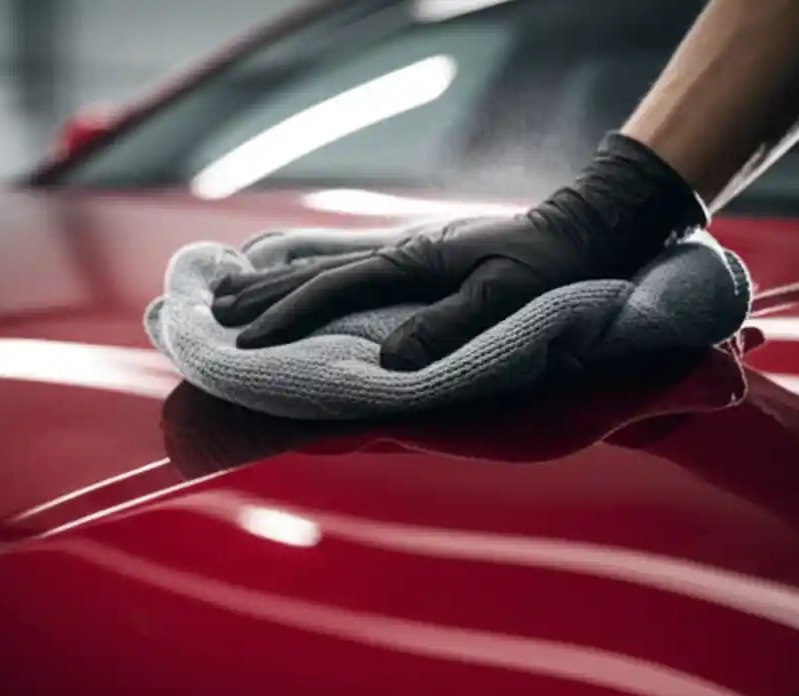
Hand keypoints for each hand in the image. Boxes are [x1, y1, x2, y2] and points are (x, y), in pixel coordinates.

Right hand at [213, 133, 707, 369]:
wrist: (586, 232)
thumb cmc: (553, 270)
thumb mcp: (508, 299)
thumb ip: (449, 327)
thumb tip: (388, 360)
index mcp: (412, 262)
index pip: (333, 289)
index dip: (286, 317)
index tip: (245, 345)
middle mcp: (400, 252)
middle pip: (314, 272)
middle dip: (262, 297)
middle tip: (212, 318)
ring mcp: (406, 252)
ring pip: (325, 264)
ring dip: (276, 281)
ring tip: (228, 293)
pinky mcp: (418, 259)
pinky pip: (349, 263)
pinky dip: (310, 269)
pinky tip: (291, 272)